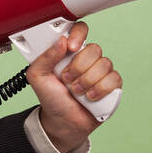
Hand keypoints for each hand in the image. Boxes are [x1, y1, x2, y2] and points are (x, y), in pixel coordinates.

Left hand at [25, 22, 121, 152]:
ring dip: (88, 82)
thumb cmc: (51, 98)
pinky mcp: (112, 85)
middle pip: (94, 48)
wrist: (62, 123)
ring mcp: (101, 71)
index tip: (71, 48)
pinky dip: (100, 90)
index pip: (80, 29)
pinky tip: (90, 97)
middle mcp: (87, 58)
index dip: (78, 35)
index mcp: (70, 51)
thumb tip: (60, 41)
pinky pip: (114, 79)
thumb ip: (44, 57)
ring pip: (105, 64)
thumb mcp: (37, 77)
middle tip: (68, 80)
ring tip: (77, 91)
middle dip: (79, 68)